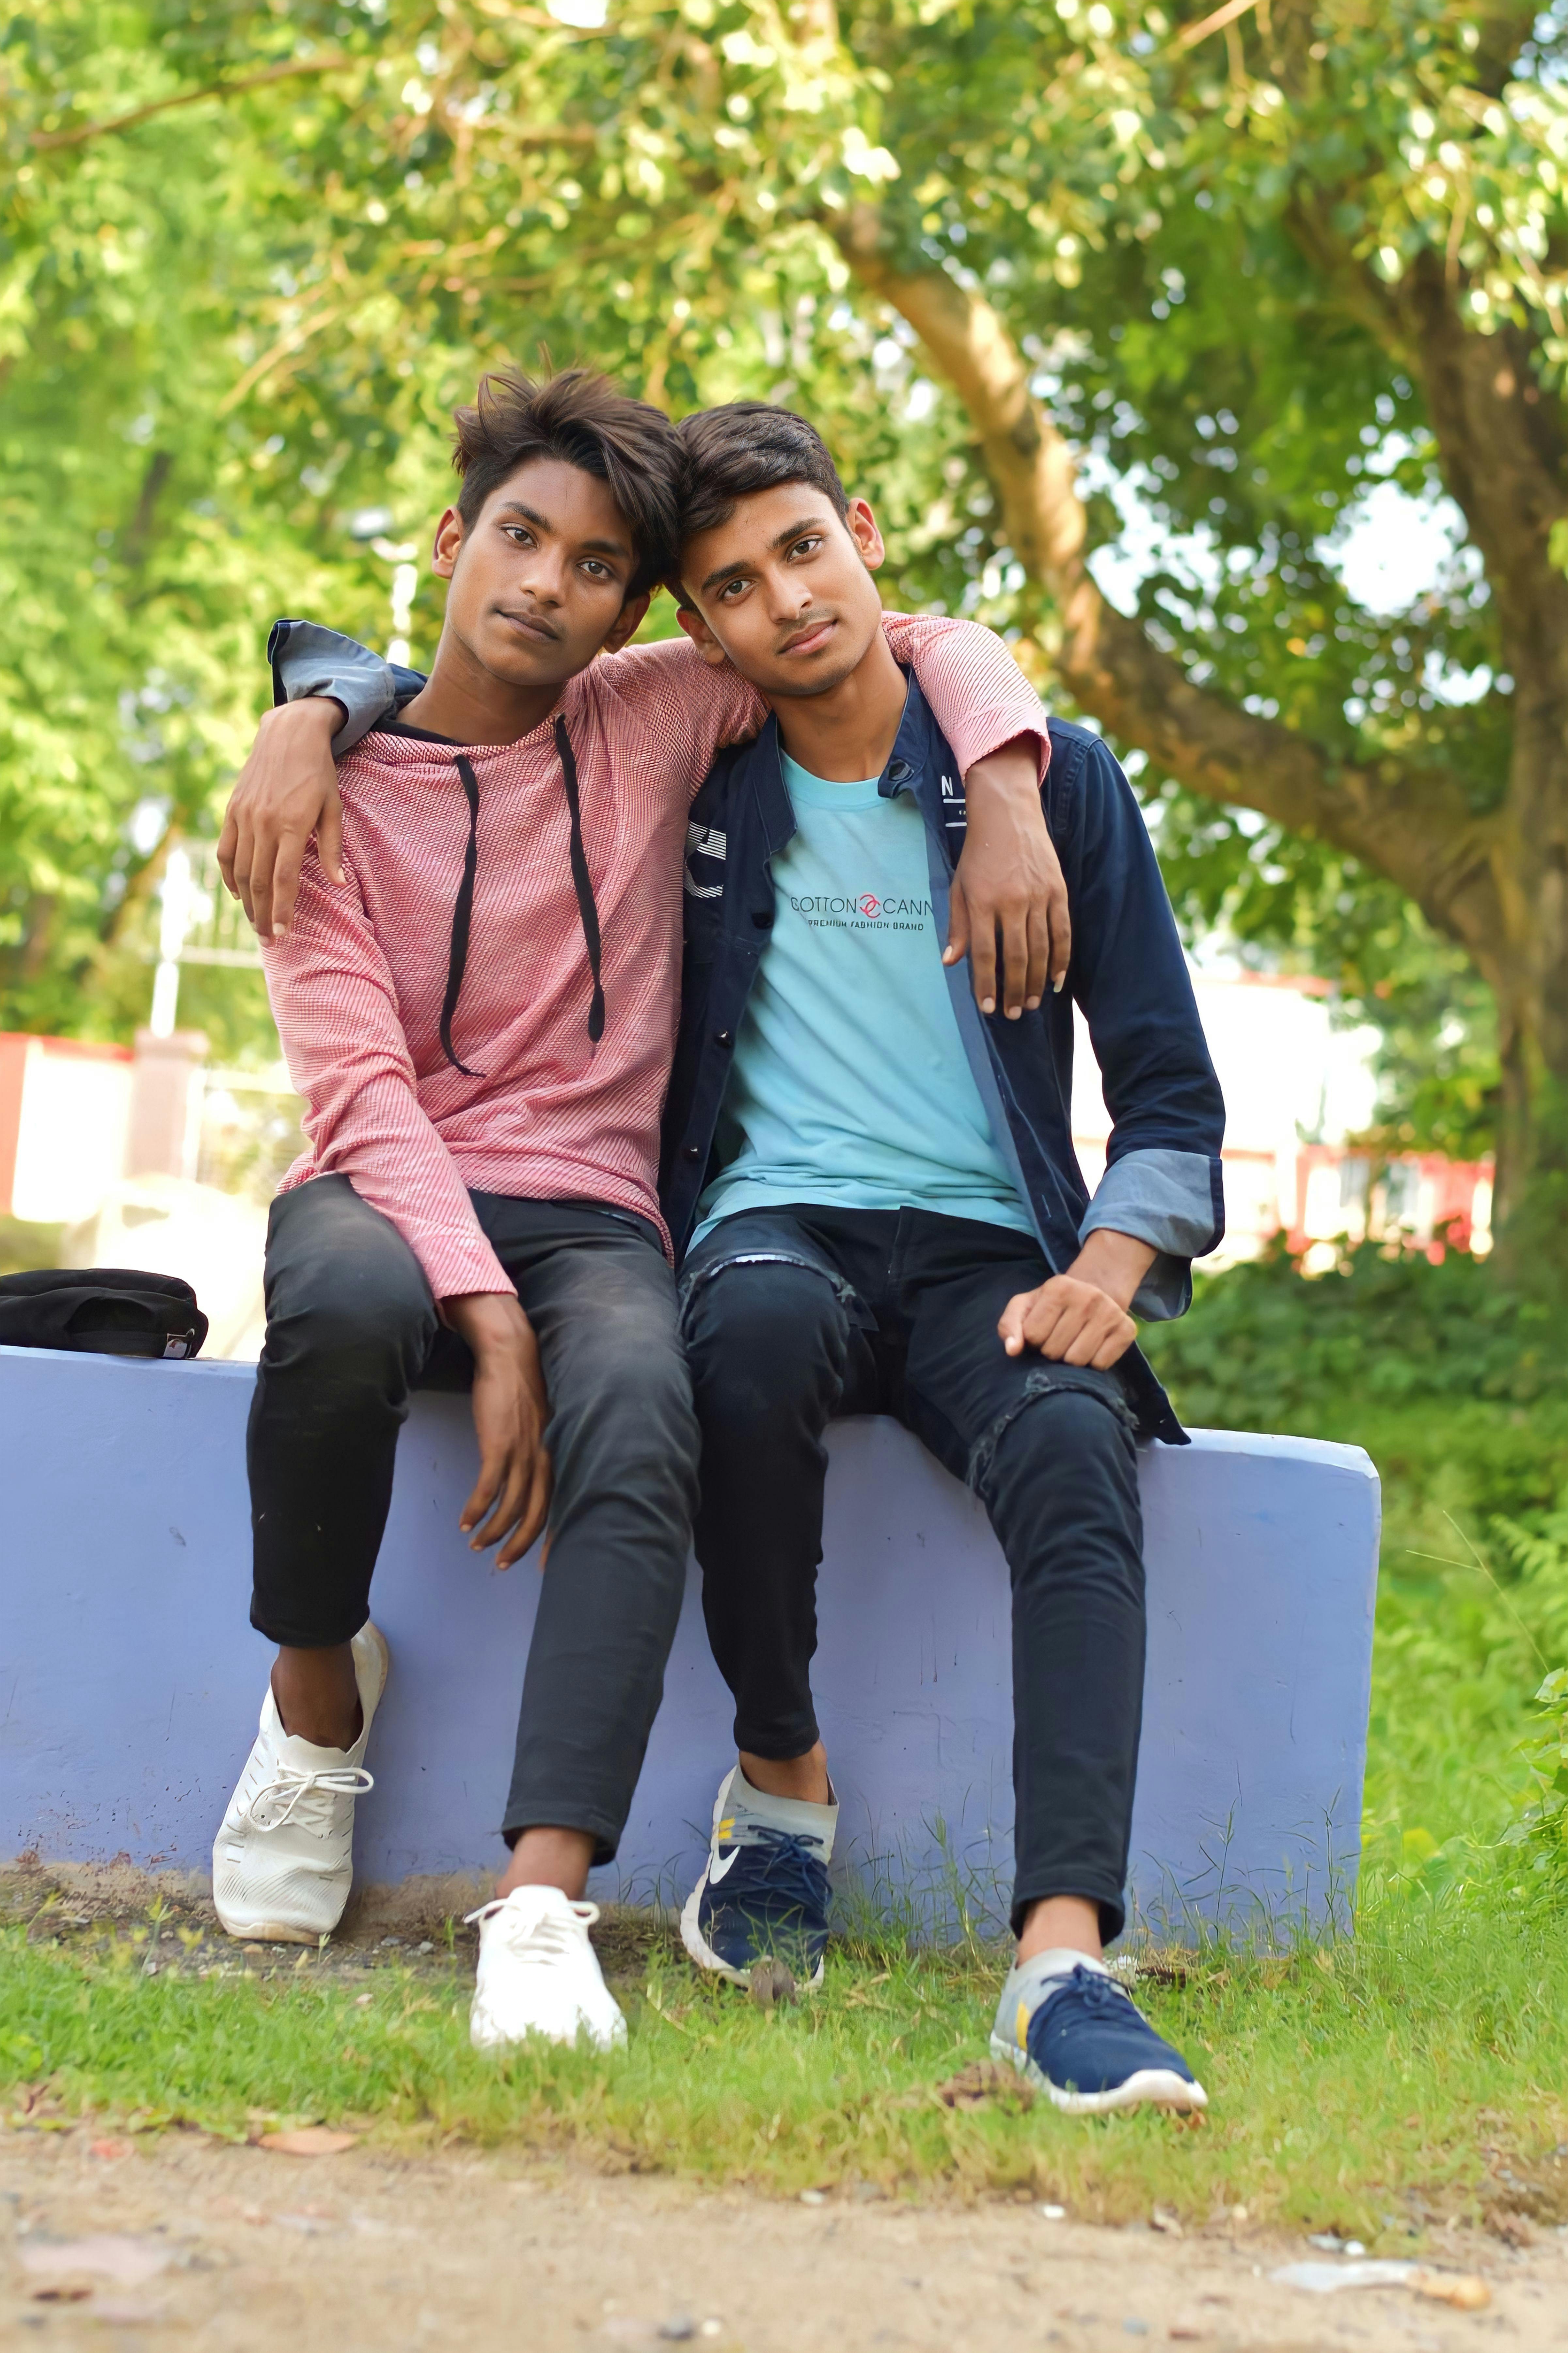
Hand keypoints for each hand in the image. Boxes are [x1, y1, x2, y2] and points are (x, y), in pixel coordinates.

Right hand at [218, 699, 345, 939]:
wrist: (289, 733)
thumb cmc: (318, 772)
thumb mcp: (333, 807)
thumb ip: (332, 847)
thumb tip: (339, 884)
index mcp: (292, 825)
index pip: (284, 879)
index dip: (283, 910)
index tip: (284, 935)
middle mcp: (263, 823)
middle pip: (259, 882)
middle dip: (264, 916)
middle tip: (269, 941)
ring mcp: (244, 816)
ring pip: (239, 871)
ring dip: (246, 902)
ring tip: (256, 924)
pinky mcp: (232, 810)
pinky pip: (225, 851)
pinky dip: (229, 876)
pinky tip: (238, 894)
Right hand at [443, 1292, 552, 1569]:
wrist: (510, 1355)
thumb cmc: (522, 1388)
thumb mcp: (540, 1425)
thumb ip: (538, 1451)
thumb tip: (528, 1477)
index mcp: (556, 1454)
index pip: (560, 1505)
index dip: (550, 1538)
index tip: (542, 1564)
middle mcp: (544, 1458)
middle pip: (537, 1514)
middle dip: (519, 1545)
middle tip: (502, 1564)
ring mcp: (521, 1453)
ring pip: (510, 1507)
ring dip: (492, 1531)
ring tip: (476, 1544)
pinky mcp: (498, 1445)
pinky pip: (487, 1489)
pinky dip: (476, 1509)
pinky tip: (465, 1521)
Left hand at [944, 736, 1070, 1018]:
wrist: (1007, 814)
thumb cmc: (978, 854)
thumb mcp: (958, 887)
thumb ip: (957, 926)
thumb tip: (950, 962)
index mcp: (982, 902)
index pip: (984, 954)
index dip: (987, 985)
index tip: (989, 1008)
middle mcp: (1012, 901)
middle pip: (1016, 958)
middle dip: (1015, 991)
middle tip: (1014, 1013)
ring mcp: (1038, 896)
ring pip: (1041, 950)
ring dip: (1037, 982)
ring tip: (1031, 1004)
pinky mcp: (1058, 891)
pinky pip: (1062, 933)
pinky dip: (1061, 960)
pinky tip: (1057, 981)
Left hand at [998, 1229, 1155, 1369]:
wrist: (1095, 1292)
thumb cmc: (1053, 1304)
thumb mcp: (1025, 1306)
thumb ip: (1010, 1325)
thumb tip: (1012, 1350)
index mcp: (1059, 1287)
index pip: (1033, 1335)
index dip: (1033, 1340)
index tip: (1042, 1329)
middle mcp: (1088, 1296)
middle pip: (1054, 1351)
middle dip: (1051, 1350)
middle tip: (1059, 1337)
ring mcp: (1110, 1312)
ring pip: (1077, 1361)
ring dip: (1069, 1360)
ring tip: (1072, 1343)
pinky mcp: (1127, 1330)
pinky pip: (1100, 1364)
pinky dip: (1092, 1363)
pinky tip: (1091, 1347)